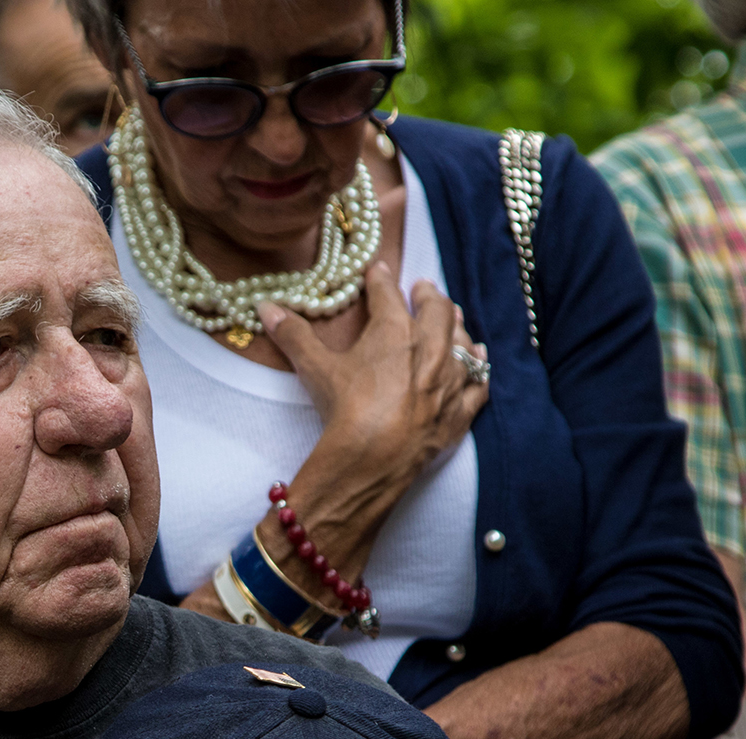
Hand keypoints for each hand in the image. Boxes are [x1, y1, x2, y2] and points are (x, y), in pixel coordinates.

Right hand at [256, 263, 488, 571]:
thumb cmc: (345, 409)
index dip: (380, 280)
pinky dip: (478, 368)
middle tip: (422, 288)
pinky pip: (478, 383)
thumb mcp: (315, 368)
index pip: (386, 295)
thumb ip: (293, 334)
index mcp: (394, 330)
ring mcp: (449, 381)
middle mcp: (430, 349)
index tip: (378, 271)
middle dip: (428, 296)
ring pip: (462, 343)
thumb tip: (266, 307)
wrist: (372, 459)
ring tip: (454, 317)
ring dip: (457, 327)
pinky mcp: (459, 413)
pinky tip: (479, 358)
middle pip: (436, 311)